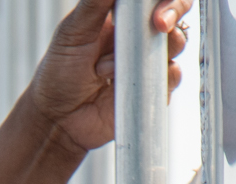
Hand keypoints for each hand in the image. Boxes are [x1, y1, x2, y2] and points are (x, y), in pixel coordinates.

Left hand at [29, 0, 192, 157]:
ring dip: (147, 53)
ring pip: (176, 44)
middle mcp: (138, 36)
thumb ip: (95, 4)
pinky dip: (151, 78)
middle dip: (171, 14)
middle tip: (159, 24)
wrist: (59, 119)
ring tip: (106, 69)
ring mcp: (148, 62)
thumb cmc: (59, 74)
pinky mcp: (153, 89)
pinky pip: (172, 77)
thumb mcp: (73, 32)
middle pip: (173, 15)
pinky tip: (119, 85)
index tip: (155, 7)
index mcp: (120, 16)